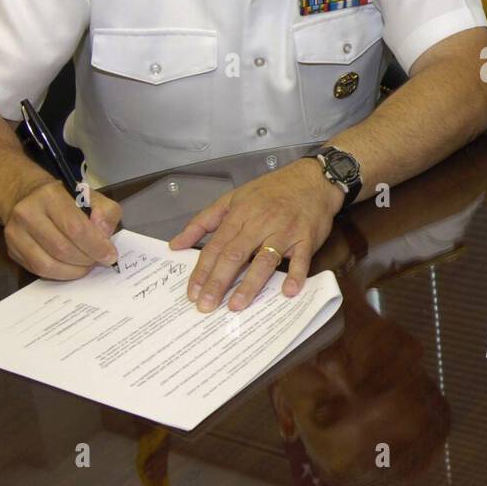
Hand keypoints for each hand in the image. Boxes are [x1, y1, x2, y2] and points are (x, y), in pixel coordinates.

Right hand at [4, 178, 121, 279]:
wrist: (29, 196)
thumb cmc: (66, 199)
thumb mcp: (92, 197)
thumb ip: (106, 213)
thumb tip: (104, 234)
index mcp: (50, 195)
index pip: (75, 228)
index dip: (96, 246)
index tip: (110, 256)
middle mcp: (27, 213)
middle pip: (61, 249)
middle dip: (86, 259)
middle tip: (99, 260)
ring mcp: (15, 233)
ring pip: (48, 264)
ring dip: (73, 270)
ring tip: (86, 265)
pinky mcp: (11, 249)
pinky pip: (38, 270)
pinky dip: (60, 273)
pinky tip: (71, 267)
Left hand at [170, 160, 342, 312]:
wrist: (311, 180)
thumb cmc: (270, 191)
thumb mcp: (232, 199)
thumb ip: (203, 222)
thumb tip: (176, 245)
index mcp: (240, 214)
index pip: (216, 246)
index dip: (203, 271)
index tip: (192, 293)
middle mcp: (260, 223)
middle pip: (235, 255)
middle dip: (219, 282)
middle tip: (207, 305)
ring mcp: (284, 231)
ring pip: (264, 260)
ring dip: (250, 284)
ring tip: (237, 305)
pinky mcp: (306, 238)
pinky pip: (301, 259)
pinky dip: (296, 275)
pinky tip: (288, 291)